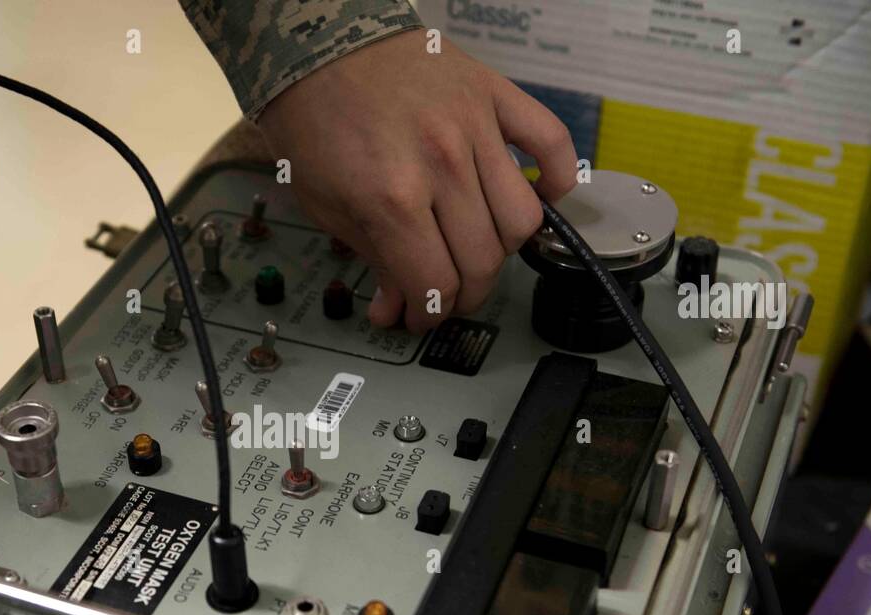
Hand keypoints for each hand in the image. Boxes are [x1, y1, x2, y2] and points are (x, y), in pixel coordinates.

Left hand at [257, 31, 576, 333]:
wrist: (320, 41)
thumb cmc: (315, 119)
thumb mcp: (326, 204)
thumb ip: (373, 259)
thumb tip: (398, 307)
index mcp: (391, 199)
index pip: (436, 286)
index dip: (428, 315)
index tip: (419, 316)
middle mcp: (441, 166)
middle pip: (482, 263)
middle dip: (462, 295)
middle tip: (443, 294)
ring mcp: (475, 128)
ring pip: (522, 220)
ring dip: (502, 252)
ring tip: (475, 252)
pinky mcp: (495, 95)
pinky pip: (551, 144)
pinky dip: (555, 180)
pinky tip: (539, 197)